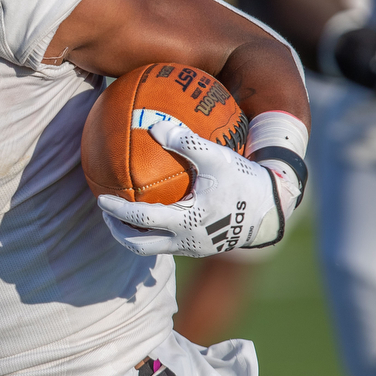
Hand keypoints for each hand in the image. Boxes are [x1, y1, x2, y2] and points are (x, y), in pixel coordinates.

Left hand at [98, 120, 284, 256]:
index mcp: (186, 221)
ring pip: (152, 249)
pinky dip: (153, 232)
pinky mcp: (201, 248)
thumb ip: (187, 142)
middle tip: (105, 213)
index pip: (141, 220)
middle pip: (139, 246)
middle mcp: (186, 241)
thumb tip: (154, 126)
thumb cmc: (245, 180)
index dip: (117, 211)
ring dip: (133, 235)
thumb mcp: (218, 157)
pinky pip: (169, 243)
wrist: (273, 208)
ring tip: (123, 217)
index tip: (101, 199)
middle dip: (118, 232)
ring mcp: (193, 248)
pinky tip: (151, 213)